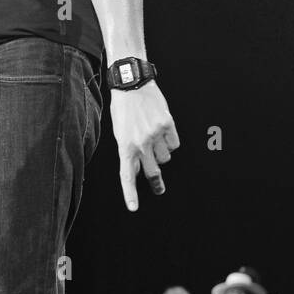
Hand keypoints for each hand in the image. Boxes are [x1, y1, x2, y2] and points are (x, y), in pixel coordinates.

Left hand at [110, 82, 178, 211]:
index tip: (134, 208)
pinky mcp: (168, 125)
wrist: (132, 84)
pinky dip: (171, 142)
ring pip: (166, 158)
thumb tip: (138, 169)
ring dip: (162, 154)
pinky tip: (163, 131)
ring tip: (154, 139)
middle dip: (156, 183)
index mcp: (125, 146)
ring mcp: (155, 135)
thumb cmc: (123, 110)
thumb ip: (128, 151)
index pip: (127, 176)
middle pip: (152, 172)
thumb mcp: (119, 132)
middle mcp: (141, 143)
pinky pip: (174, 144)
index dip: (131, 193)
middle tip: (159, 190)